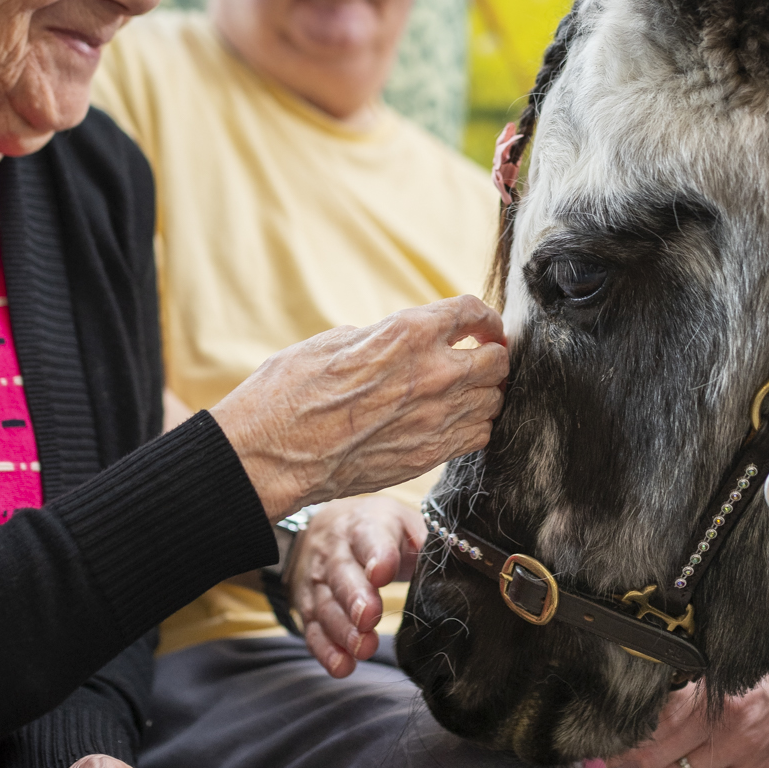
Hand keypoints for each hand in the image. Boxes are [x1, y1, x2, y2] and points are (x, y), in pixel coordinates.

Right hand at [211, 295, 507, 518]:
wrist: (271, 455)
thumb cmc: (289, 393)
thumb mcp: (335, 341)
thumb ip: (384, 338)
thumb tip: (404, 341)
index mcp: (408, 333)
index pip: (471, 311)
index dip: (481, 317)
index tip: (481, 325)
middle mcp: (433, 374)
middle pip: (496, 360)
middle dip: (490, 354)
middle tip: (478, 356)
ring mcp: (436, 419)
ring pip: (494, 400)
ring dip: (484, 392)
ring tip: (465, 391)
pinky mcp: (429, 456)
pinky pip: (478, 435)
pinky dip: (474, 426)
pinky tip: (454, 422)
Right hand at [288, 494, 422, 677]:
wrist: (327, 530)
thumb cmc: (379, 531)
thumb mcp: (403, 524)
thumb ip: (426, 540)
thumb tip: (464, 556)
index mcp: (365, 524)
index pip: (369, 536)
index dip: (377, 554)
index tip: (383, 572)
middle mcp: (335, 550)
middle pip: (341, 573)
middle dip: (355, 597)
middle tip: (369, 618)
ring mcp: (318, 579)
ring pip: (326, 604)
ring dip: (343, 629)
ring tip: (362, 647)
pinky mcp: (307, 606)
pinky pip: (313, 629)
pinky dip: (326, 650)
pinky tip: (343, 666)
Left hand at [610, 639, 768, 767]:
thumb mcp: (734, 667)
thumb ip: (691, 689)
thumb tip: (645, 706)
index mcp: (711, 684)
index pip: (651, 713)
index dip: (620, 732)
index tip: (601, 739)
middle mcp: (720, 718)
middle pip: (652, 750)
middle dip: (626, 763)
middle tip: (614, 765)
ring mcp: (736, 751)